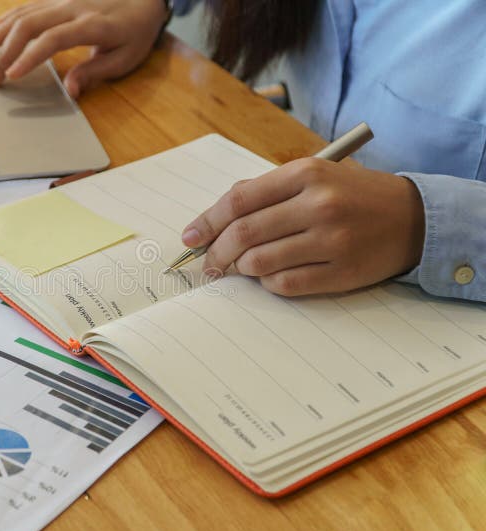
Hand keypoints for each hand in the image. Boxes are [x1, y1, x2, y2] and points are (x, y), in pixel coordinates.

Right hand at [0, 0, 167, 97]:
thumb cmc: (136, 32)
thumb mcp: (126, 58)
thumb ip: (95, 72)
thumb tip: (70, 91)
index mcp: (92, 24)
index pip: (53, 39)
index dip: (30, 57)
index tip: (12, 76)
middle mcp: (72, 7)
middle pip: (29, 24)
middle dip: (5, 51)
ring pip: (22, 13)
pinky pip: (25, 7)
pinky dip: (4, 21)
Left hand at [181, 158, 425, 295]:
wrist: (413, 217)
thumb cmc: (352, 195)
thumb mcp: (313, 176)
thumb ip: (266, 191)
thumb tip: (215, 218)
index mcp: (306, 173)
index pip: (239, 200)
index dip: (207, 221)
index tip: (190, 238)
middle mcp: (318, 204)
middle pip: (244, 233)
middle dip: (216, 252)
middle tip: (207, 263)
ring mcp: (331, 240)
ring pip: (260, 262)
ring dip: (241, 268)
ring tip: (241, 267)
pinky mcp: (342, 271)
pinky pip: (285, 284)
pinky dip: (267, 283)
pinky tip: (269, 276)